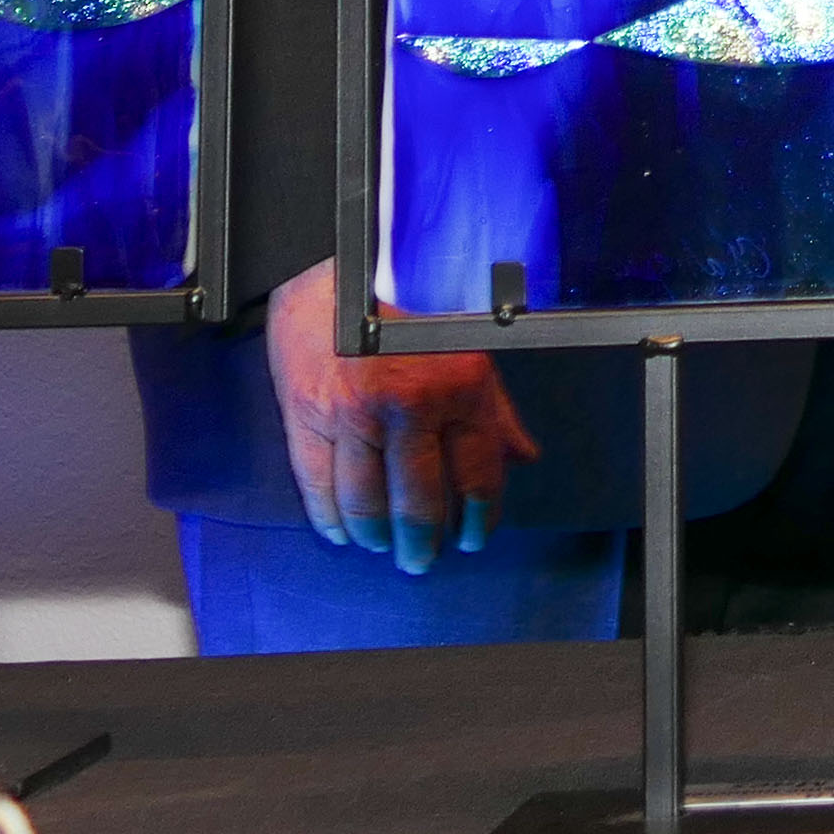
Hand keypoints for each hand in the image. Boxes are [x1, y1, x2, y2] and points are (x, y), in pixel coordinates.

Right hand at [263, 258, 539, 574]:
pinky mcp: (310, 418)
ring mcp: (355, 415)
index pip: (477, 473)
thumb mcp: (468, 350)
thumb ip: (496, 410)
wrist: (336, 274)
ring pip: (368, 503)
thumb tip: (524, 457)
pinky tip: (344, 532)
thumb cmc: (408, 308)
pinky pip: (319, 487)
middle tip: (423, 559)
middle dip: (423, 542)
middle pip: (420, 501)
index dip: (478, 517)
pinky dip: (332, 520)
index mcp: (460, 386)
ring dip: (378, 538)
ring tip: (385, 548)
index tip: (473, 538)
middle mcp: (410, 404)